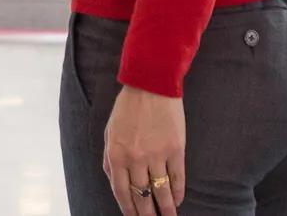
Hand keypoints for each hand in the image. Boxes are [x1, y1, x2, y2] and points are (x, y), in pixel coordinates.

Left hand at [103, 85, 185, 214]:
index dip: (128, 209)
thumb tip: (113, 180)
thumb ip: (109, 158)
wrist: (151, 84)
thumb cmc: (128, 108)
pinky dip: (177, 191)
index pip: (122, 192)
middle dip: (146, 214)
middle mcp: (135, 158)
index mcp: (116, 154)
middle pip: (142, 196)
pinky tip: (177, 200)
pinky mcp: (176, 149)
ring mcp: (157, 154)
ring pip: (161, 191)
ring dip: (165, 209)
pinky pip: (177, 177)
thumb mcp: (110, 131)